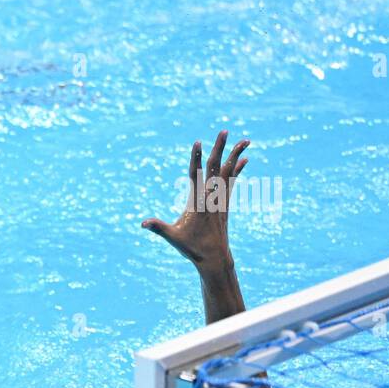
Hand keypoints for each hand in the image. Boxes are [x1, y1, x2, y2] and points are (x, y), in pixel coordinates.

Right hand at [142, 130, 249, 271]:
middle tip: (224, 131)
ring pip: (229, 172)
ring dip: (236, 155)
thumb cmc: (192, 248)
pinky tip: (243, 160)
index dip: (197, 158)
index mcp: (198, 201)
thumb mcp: (173, 237)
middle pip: (217, 167)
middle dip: (220, 148)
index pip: (197, 175)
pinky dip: (237, 170)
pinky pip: (233, 182)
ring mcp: (221, 199)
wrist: (214, 257)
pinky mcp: (225, 203)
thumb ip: (159, 228)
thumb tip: (143, 224)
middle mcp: (212, 197)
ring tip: (245, 140)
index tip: (198, 142)